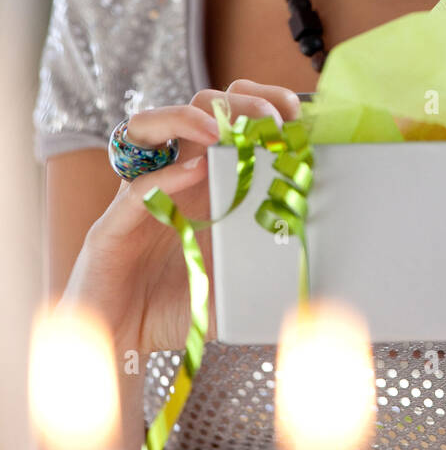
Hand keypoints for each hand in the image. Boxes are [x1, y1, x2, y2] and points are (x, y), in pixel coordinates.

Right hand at [62, 80, 301, 356]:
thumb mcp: (240, 277)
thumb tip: (331, 265)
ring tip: (221, 131)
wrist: (125, 346)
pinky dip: (165, 177)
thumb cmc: (183, 305)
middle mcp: (170, 175)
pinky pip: (135, 189)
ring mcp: (138, 195)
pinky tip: (193, 172)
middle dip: (236, 102)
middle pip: (197, 109)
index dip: (260, 103)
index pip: (228, 117)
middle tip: (270, 119)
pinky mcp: (111, 227)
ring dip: (189, 119)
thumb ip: (273, 261)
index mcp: (206, 179)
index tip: (294, 112)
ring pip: (148, 126)